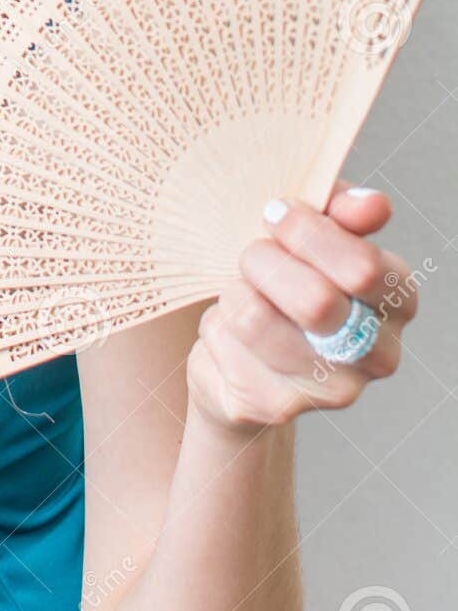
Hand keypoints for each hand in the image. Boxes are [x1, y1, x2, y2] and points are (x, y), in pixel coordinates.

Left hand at [186, 178, 418, 434]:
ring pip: (255, 318)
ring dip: (234, 291)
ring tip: (241, 292)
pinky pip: (223, 342)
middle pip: (314, 301)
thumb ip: (343, 208)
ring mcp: (329, 390)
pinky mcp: (272, 406)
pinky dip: (214, 322)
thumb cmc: (287, 274)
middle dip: (264, 260)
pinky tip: (230, 331)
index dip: (307, 232)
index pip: (362, 268)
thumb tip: (371, 205)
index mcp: (397, 301)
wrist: (245, 347)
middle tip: (252, 255)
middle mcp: (377, 355)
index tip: (274, 213)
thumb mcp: (315, 228)